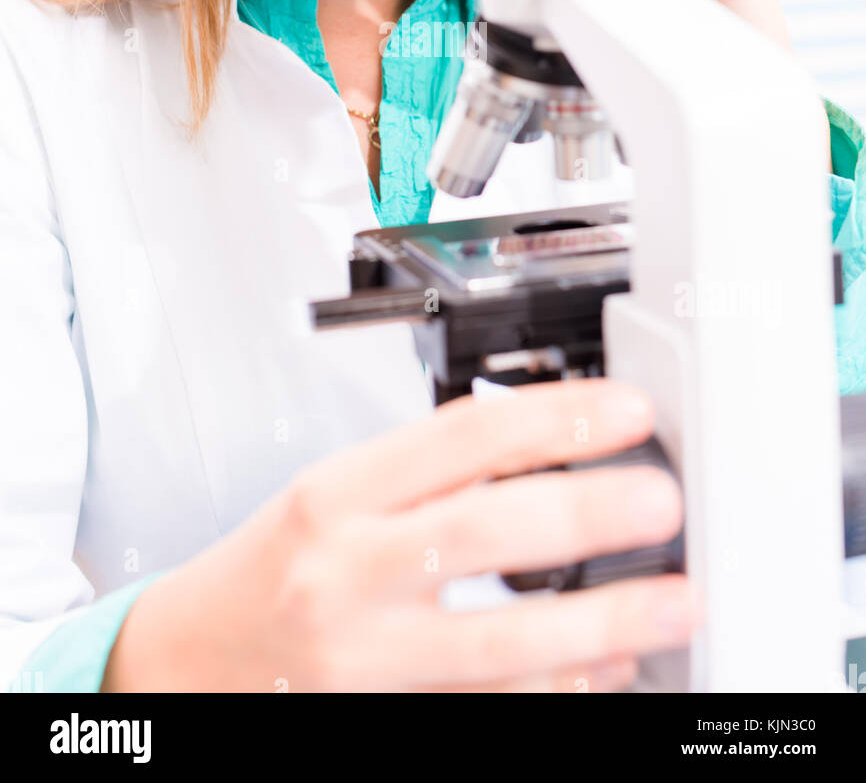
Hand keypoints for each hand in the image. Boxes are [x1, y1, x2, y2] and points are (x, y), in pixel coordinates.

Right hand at [101, 378, 700, 692]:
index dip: (555, 417)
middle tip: (662, 501)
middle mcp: (346, 568)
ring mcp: (363, 653)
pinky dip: (559, 686)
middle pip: (484, 530)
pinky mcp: (383, 711)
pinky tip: (609, 667)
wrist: (194, 659)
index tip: (626, 412)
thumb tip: (556, 459)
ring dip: (600, 621)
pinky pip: (488, 704)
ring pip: (496, 639)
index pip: (461, 436)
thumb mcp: (338, 492)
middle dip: (588, 514)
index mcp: (340, 492)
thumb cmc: (277, 567)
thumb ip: (432, 474)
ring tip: (674, 603)